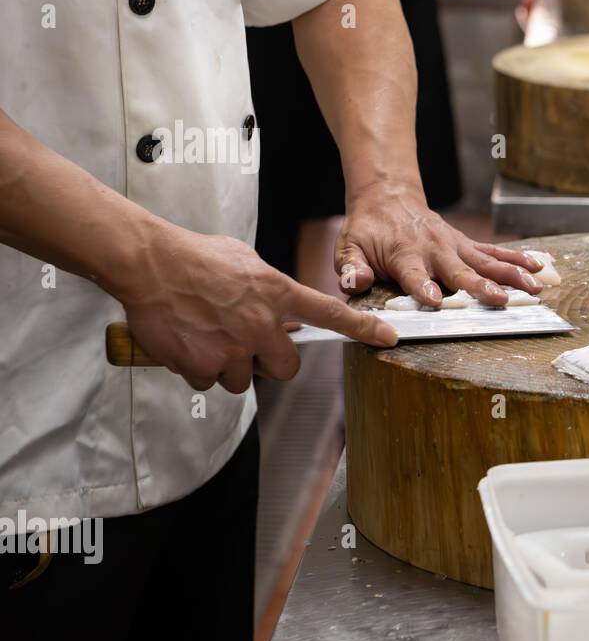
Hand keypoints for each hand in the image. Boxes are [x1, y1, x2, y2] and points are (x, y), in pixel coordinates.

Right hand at [112, 224, 397, 391]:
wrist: (149, 262)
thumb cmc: (195, 258)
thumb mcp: (247, 263)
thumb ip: (272, 291)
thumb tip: (284, 314)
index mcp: (277, 293)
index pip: (330, 313)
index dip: (362, 328)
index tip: (387, 338)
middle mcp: (260, 324)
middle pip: (286, 368)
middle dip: (269, 361)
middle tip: (246, 343)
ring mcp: (233, 348)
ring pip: (243, 379)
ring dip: (229, 365)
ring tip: (207, 334)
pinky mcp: (203, 365)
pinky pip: (209, 382)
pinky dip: (199, 368)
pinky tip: (188, 341)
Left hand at [335, 185, 542, 306]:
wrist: (387, 197)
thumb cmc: (368, 230)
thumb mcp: (348, 247)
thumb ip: (352, 267)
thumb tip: (355, 283)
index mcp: (405, 255)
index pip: (415, 276)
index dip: (425, 289)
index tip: (438, 302)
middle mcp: (435, 250)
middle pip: (460, 271)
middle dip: (480, 286)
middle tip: (501, 299)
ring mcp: (454, 246)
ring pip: (486, 261)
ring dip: (511, 274)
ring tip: (534, 286)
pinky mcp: (466, 244)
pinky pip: (494, 251)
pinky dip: (516, 257)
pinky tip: (538, 266)